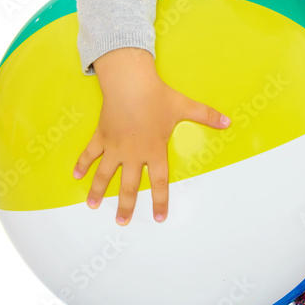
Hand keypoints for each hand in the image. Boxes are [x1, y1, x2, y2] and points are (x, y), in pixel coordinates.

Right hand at [73, 48, 229, 224]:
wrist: (130, 83)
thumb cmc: (158, 96)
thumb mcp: (186, 106)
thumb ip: (207, 116)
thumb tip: (228, 121)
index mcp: (154, 150)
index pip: (160, 182)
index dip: (161, 201)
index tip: (159, 217)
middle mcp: (133, 153)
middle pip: (129, 185)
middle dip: (126, 205)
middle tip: (122, 222)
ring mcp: (114, 146)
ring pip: (105, 174)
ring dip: (98, 191)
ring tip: (93, 206)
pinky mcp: (101, 136)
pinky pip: (89, 153)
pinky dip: (82, 164)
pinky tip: (76, 176)